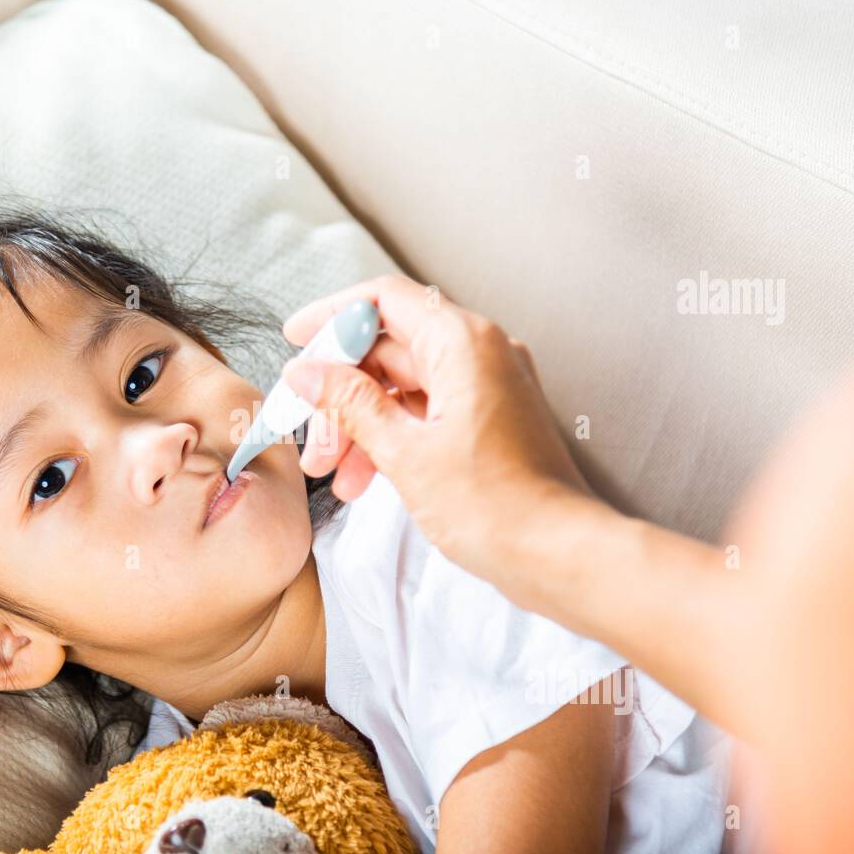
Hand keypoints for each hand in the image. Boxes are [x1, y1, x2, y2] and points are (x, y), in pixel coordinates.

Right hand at [281, 274, 592, 583]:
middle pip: (389, 347)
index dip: (333, 316)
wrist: (557, 554)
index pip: (384, 299)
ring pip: (403, 385)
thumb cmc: (495, 506)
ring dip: (360, 423)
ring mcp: (488, 386)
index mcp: (464, 343)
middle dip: (340, 392)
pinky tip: (363, 479)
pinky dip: (391, 437)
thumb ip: (350, 404)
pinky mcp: (489, 420)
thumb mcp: (404, 452)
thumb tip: (308, 372)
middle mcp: (480, 353)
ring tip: (331, 473)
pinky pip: (426, 411)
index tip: (296, 339)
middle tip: (309, 438)